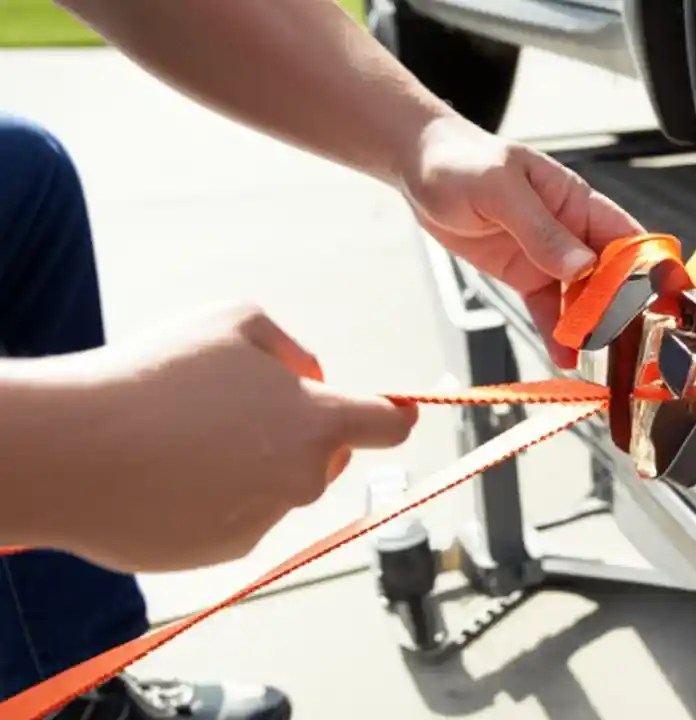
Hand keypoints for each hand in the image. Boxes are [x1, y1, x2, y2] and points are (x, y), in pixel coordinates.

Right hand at [57, 303, 417, 572]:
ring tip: (180, 440)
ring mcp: (263, 520)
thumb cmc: (154, 378)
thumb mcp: (234, 323)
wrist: (74, 453)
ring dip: (245, 466)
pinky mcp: (222, 550)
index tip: (398, 414)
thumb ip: (289, 348)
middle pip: (323, 458)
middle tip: (233, 412)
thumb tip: (309, 375)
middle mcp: (302, 479)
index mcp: (316, 422)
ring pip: (272, 488)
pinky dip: (209, 499)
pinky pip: (232, 518)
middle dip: (297, 436)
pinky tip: (164, 475)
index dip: (394, 416)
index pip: (385, 425)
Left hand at [399, 115, 645, 367]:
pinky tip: (566, 355)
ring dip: (592, 327)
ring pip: (583, 299)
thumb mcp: (501, 191)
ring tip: (599, 357)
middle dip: (624, 309)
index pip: (627, 238)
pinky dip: (558, 334)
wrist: (419, 169)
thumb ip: (540, 230)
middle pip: (612, 276)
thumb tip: (581, 267)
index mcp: (577, 201)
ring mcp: (549, 257)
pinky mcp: (526, 277)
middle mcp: (572, 232)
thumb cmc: (462, 161)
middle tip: (628, 342)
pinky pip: (548, 309)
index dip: (651, 268)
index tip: (662, 300)